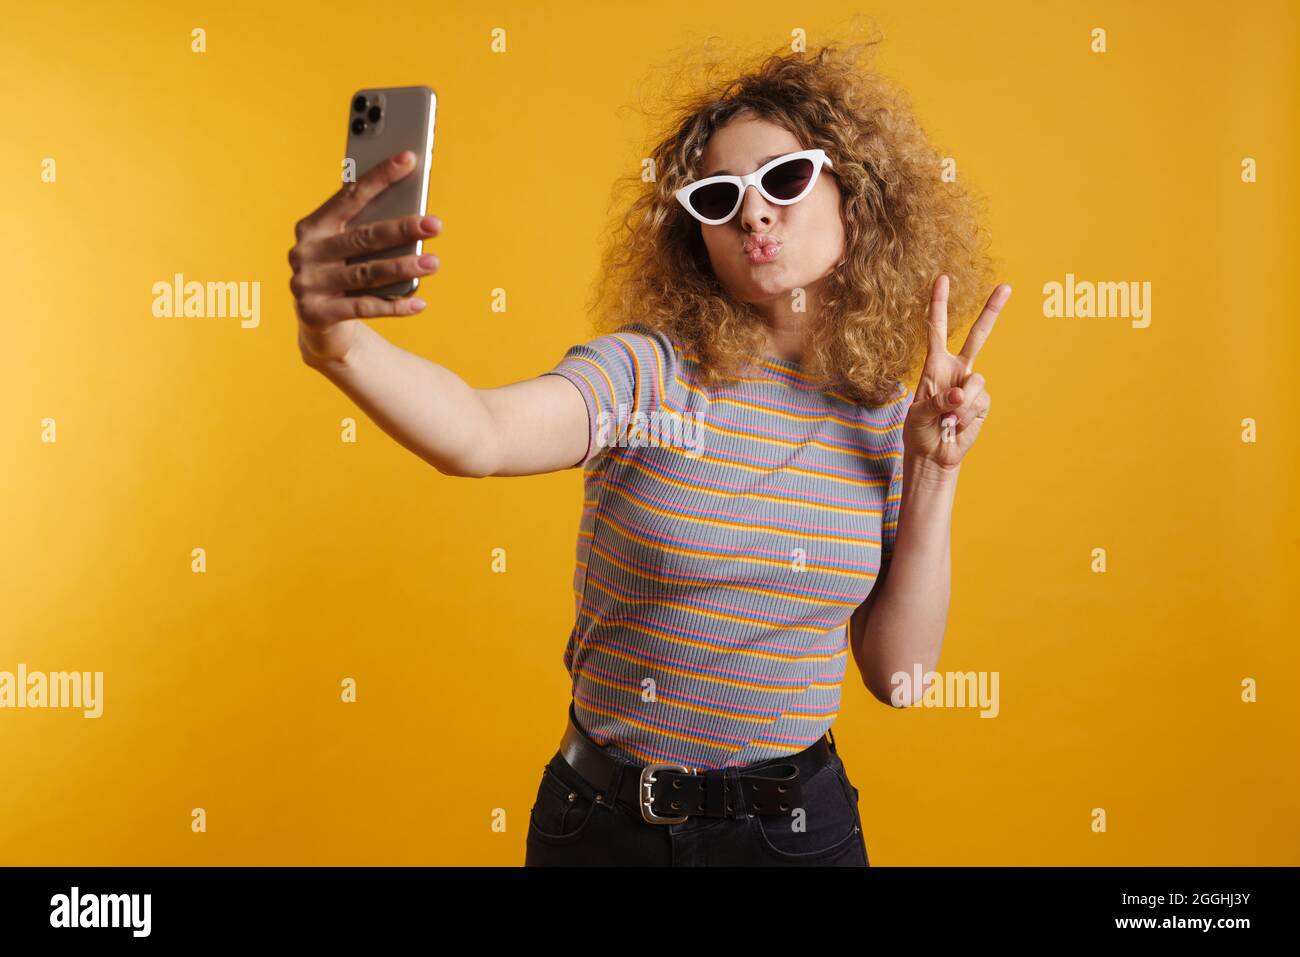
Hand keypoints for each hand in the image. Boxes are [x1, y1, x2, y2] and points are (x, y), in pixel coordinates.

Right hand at [289, 150, 442, 365]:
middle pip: (363, 237)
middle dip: (402, 229)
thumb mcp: (349, 250)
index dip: (380, 176)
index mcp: (312, 226)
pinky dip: (394, 306)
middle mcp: (305, 251)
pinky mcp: (316, 313)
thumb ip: (368, 230)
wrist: (317, 324)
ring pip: (366, 273)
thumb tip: (415, 213)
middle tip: (435, 225)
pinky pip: (363, 307)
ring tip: (433, 263)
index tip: (409, 159)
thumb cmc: (342, 274)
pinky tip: (419, 302)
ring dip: (403, 267)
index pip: (350, 196)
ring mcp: (307, 283)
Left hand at [901, 274, 1010, 471]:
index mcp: (935, 365)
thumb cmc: (920, 430)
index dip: (938, 304)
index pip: (936, 329)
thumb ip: (938, 401)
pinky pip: (979, 402)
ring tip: (946, 420)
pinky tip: (957, 425)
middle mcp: (956, 370)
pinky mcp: (983, 402)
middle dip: (991, 311)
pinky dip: (966, 416)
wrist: (934, 453)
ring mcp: (971, 385)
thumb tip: (961, 394)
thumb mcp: (918, 415)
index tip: (942, 278)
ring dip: (960, 405)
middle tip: (1006, 287)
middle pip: (977, 336)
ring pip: (975, 381)